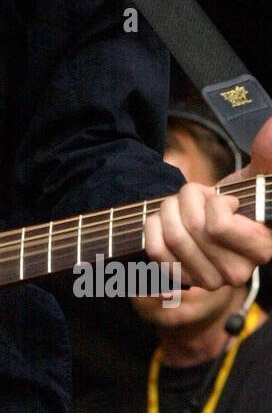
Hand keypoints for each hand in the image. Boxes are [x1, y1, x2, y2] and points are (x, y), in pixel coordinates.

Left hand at [144, 117, 271, 289]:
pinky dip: (153, 227)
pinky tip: (164, 221)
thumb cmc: (239, 199)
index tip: (224, 200)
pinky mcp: (183, 279)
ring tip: (180, 206)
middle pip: (192, 228)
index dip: (213, 203)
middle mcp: (238, 273)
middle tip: (194, 197)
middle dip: (187, 200)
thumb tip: (271, 131)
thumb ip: (267, 159)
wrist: (214, 220)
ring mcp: (209, 281)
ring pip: (173, 236)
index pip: (218, 226)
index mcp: (262, 249)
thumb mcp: (256, 177)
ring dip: (170, 210)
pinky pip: (156, 251)